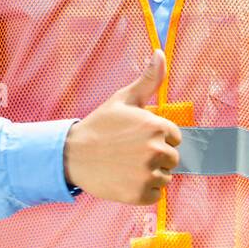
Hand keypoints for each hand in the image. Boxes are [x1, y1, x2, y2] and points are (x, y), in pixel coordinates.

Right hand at [63, 48, 181, 204]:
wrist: (73, 154)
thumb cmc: (101, 125)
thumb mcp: (124, 99)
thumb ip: (149, 79)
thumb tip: (160, 52)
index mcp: (156, 126)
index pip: (174, 137)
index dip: (158, 137)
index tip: (137, 138)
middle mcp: (156, 150)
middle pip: (172, 158)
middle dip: (156, 156)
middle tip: (130, 153)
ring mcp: (148, 174)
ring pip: (166, 177)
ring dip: (151, 174)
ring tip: (128, 166)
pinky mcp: (140, 194)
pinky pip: (157, 195)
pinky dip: (144, 190)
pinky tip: (127, 180)